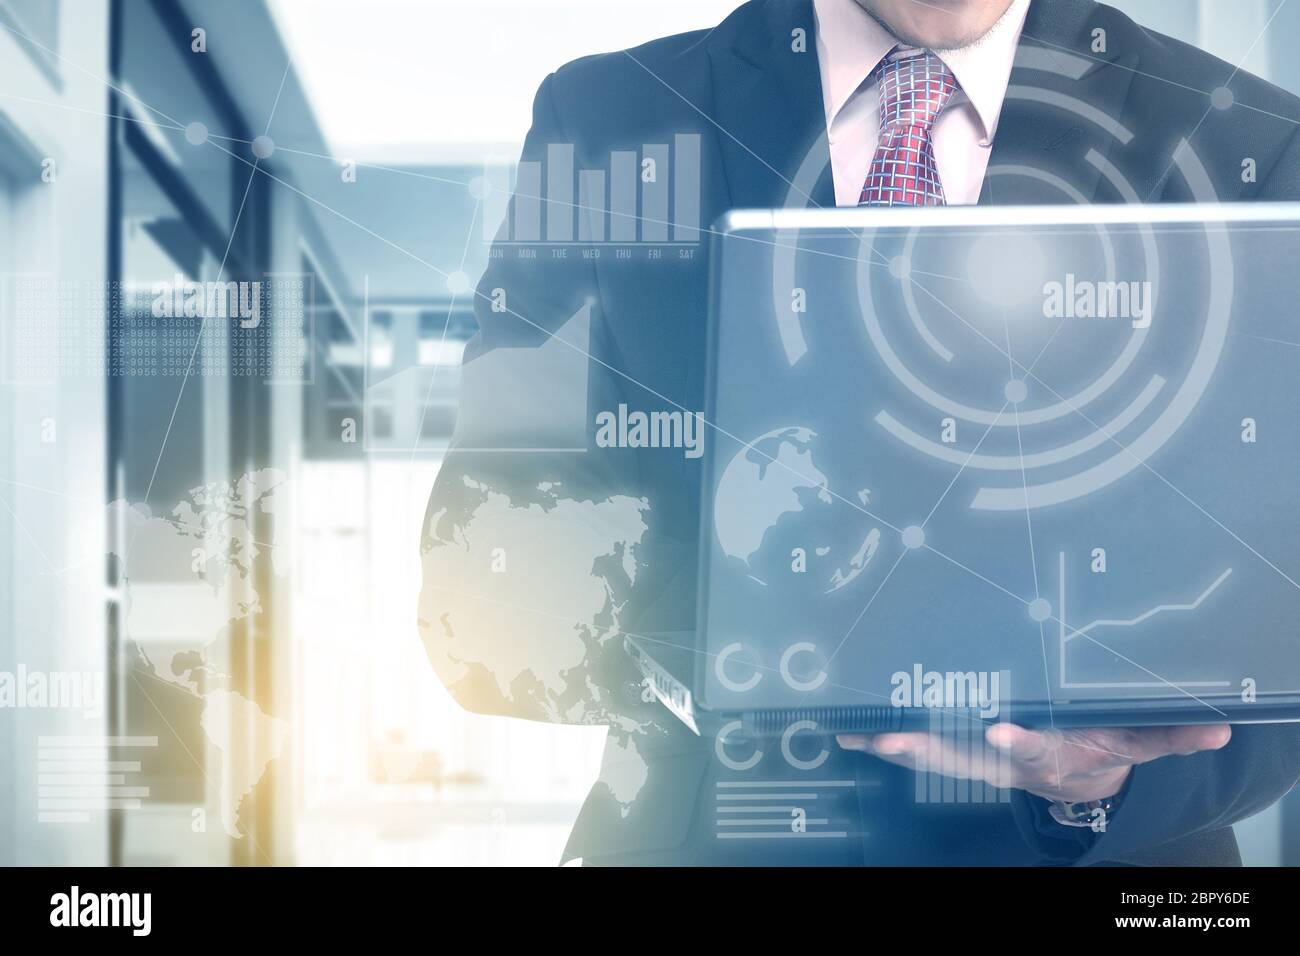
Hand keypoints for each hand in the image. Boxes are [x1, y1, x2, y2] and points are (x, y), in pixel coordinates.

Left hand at [837, 723, 1231, 802]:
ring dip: (893, 744)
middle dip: (926, 749)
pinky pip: (917, 745)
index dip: (1017, 741)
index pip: (1032, 748)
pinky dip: (882, 738)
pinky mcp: (957, 747)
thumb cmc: (1100, 745)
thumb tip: (1217, 730)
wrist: (1077, 774)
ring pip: (931, 752)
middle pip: (962, 757)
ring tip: (854, 732)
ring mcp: (976, 756)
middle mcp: (1004, 757)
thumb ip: (1169, 735)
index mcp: (1049, 752)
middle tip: (891, 738)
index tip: (997, 729)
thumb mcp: (1136, 741)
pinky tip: (847, 729)